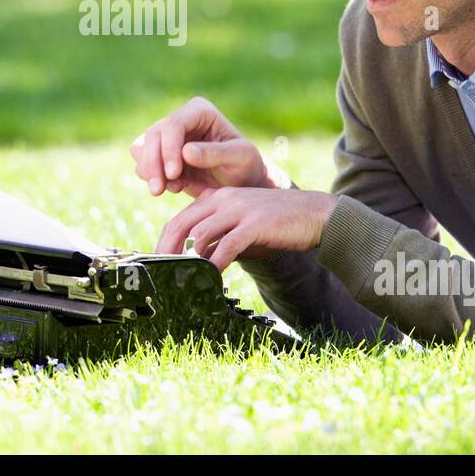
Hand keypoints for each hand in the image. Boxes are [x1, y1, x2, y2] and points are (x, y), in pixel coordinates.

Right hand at [129, 96, 283, 198]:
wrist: (240, 183)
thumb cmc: (245, 166)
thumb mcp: (241, 158)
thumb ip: (215, 153)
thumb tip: (186, 152)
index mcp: (200, 111)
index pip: (173, 124)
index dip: (169, 148)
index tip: (173, 174)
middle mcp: (180, 119)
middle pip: (152, 135)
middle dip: (153, 164)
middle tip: (159, 191)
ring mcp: (167, 137)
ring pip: (141, 148)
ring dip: (151, 171)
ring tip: (174, 188)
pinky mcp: (160, 155)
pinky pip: (142, 163)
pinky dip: (152, 178)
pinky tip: (174, 188)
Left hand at [154, 186, 338, 271]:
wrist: (316, 213)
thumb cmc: (278, 223)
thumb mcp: (242, 222)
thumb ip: (220, 233)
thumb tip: (197, 258)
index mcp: (218, 196)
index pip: (180, 218)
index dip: (164, 241)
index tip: (158, 262)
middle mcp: (225, 199)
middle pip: (183, 224)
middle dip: (167, 251)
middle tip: (161, 273)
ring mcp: (240, 209)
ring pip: (201, 234)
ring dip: (190, 260)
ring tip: (184, 279)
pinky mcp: (256, 223)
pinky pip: (227, 244)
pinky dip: (215, 263)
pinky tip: (212, 277)